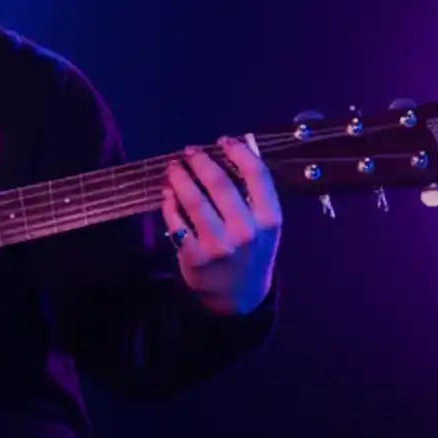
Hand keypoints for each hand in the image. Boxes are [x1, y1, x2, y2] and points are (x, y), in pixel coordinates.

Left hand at [161, 136, 281, 315]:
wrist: (239, 297)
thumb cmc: (253, 251)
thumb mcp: (265, 226)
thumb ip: (256, 193)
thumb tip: (236, 148)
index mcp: (269, 220)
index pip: (257, 175)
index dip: (239, 151)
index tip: (224, 141)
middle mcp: (246, 232)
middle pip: (219, 183)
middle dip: (201, 161)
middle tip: (190, 152)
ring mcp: (218, 245)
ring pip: (193, 199)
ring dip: (179, 177)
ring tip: (173, 168)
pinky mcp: (193, 256)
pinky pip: (176, 221)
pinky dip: (169, 203)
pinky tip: (167, 193)